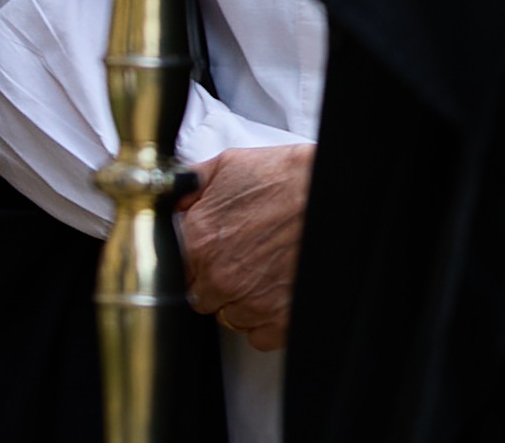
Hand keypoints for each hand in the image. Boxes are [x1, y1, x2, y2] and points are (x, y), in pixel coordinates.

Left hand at [175, 142, 313, 351]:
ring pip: (231, 318)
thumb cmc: (287, 178)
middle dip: (218, 283)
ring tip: (264, 276)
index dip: (197, 262)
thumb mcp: (227, 166)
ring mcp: (251, 303)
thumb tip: (174, 196)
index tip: (211, 255)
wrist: (330, 195)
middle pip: (203, 297)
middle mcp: (221, 277)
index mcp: (200, 240)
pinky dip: (265, 322)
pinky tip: (275, 297)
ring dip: (241, 302)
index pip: (180, 269)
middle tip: (243, 263)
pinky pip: (259, 337)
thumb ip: (191, 187)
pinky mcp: (280, 321)